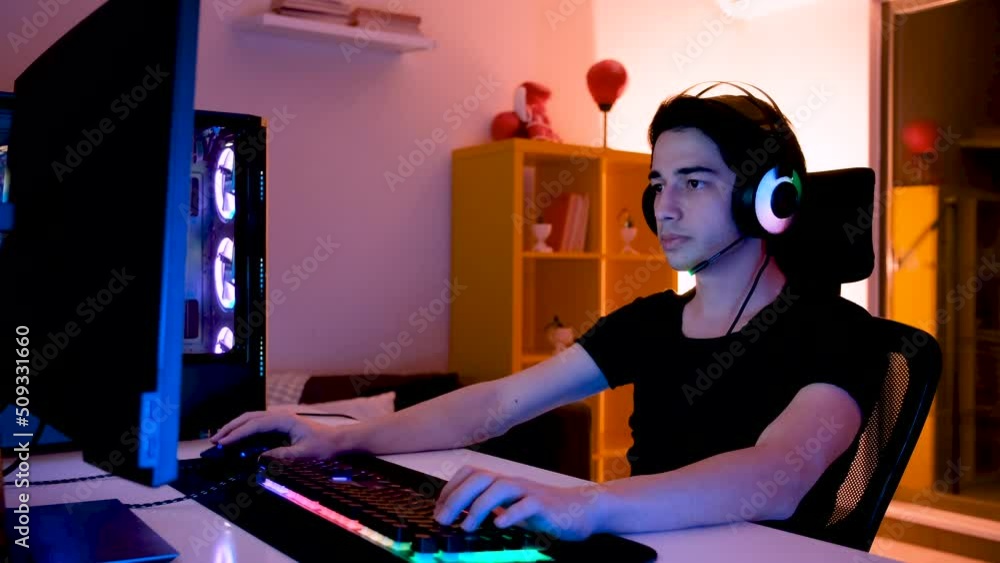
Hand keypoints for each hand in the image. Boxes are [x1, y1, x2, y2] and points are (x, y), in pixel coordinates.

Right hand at [210, 411, 348, 459]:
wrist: (338, 442)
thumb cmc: (324, 447)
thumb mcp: (305, 454)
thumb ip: (283, 455)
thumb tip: (260, 457)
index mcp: (284, 420)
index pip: (255, 425)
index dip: (238, 434)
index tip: (223, 443)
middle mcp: (280, 417)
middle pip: (249, 418)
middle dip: (231, 428)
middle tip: (214, 441)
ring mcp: (280, 421)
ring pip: (252, 420)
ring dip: (235, 428)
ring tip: (220, 439)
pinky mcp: (280, 427)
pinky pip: (258, 426)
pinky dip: (244, 431)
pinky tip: (236, 440)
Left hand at [433, 465, 604, 540]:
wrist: (583, 509)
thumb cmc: (545, 510)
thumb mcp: (513, 506)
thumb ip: (491, 507)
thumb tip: (461, 515)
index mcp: (503, 482)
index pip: (471, 473)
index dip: (451, 489)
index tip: (438, 509)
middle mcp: (513, 482)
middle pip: (481, 477)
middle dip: (457, 497)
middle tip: (444, 520)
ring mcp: (529, 491)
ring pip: (501, 488)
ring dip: (479, 507)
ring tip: (467, 526)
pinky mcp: (545, 505)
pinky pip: (527, 505)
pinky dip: (512, 513)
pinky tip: (500, 524)